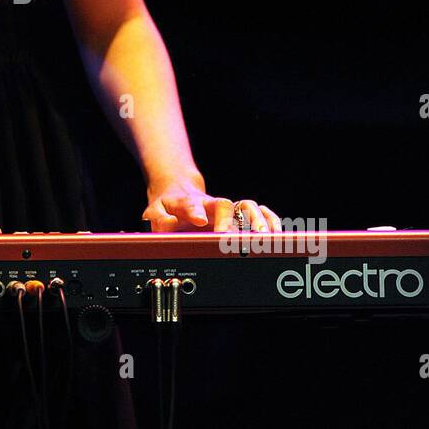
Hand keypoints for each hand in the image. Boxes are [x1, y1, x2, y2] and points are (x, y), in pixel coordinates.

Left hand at [143, 179, 282, 232]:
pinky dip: (269, 219)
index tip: (199, 220)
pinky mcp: (238, 214)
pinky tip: (275, 232)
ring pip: (246, 206)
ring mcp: (226, 209)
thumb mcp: (154, 212)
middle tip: (229, 235)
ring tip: (262, 236)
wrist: (178, 193)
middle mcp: (210, 204)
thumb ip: (157, 219)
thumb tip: (166, 223)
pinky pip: (259, 212)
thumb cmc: (168, 207)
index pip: (190, 204)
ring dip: (255, 219)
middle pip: (223, 204)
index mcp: (188, 203)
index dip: (195, 211)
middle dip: (228, 219)